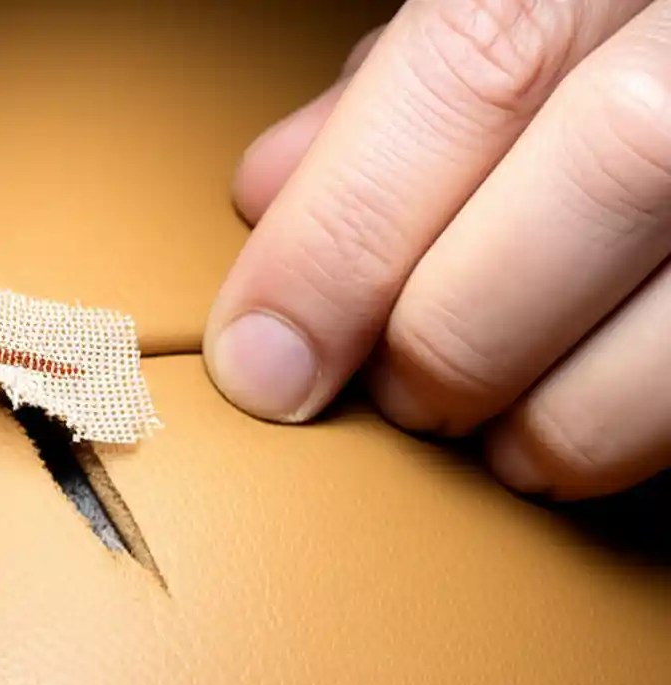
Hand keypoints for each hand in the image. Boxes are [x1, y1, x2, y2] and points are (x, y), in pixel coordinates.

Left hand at [206, 1, 670, 499]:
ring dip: (561, 412)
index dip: (346, 230)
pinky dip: (637, 432)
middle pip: (607, 172)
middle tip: (399, 395)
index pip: (475, 68)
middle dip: (457, 327)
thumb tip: (267, 195)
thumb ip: (399, 97)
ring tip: (497, 432)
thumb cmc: (605, 41)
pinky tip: (586, 422)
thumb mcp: (511, 19)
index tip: (263, 357)